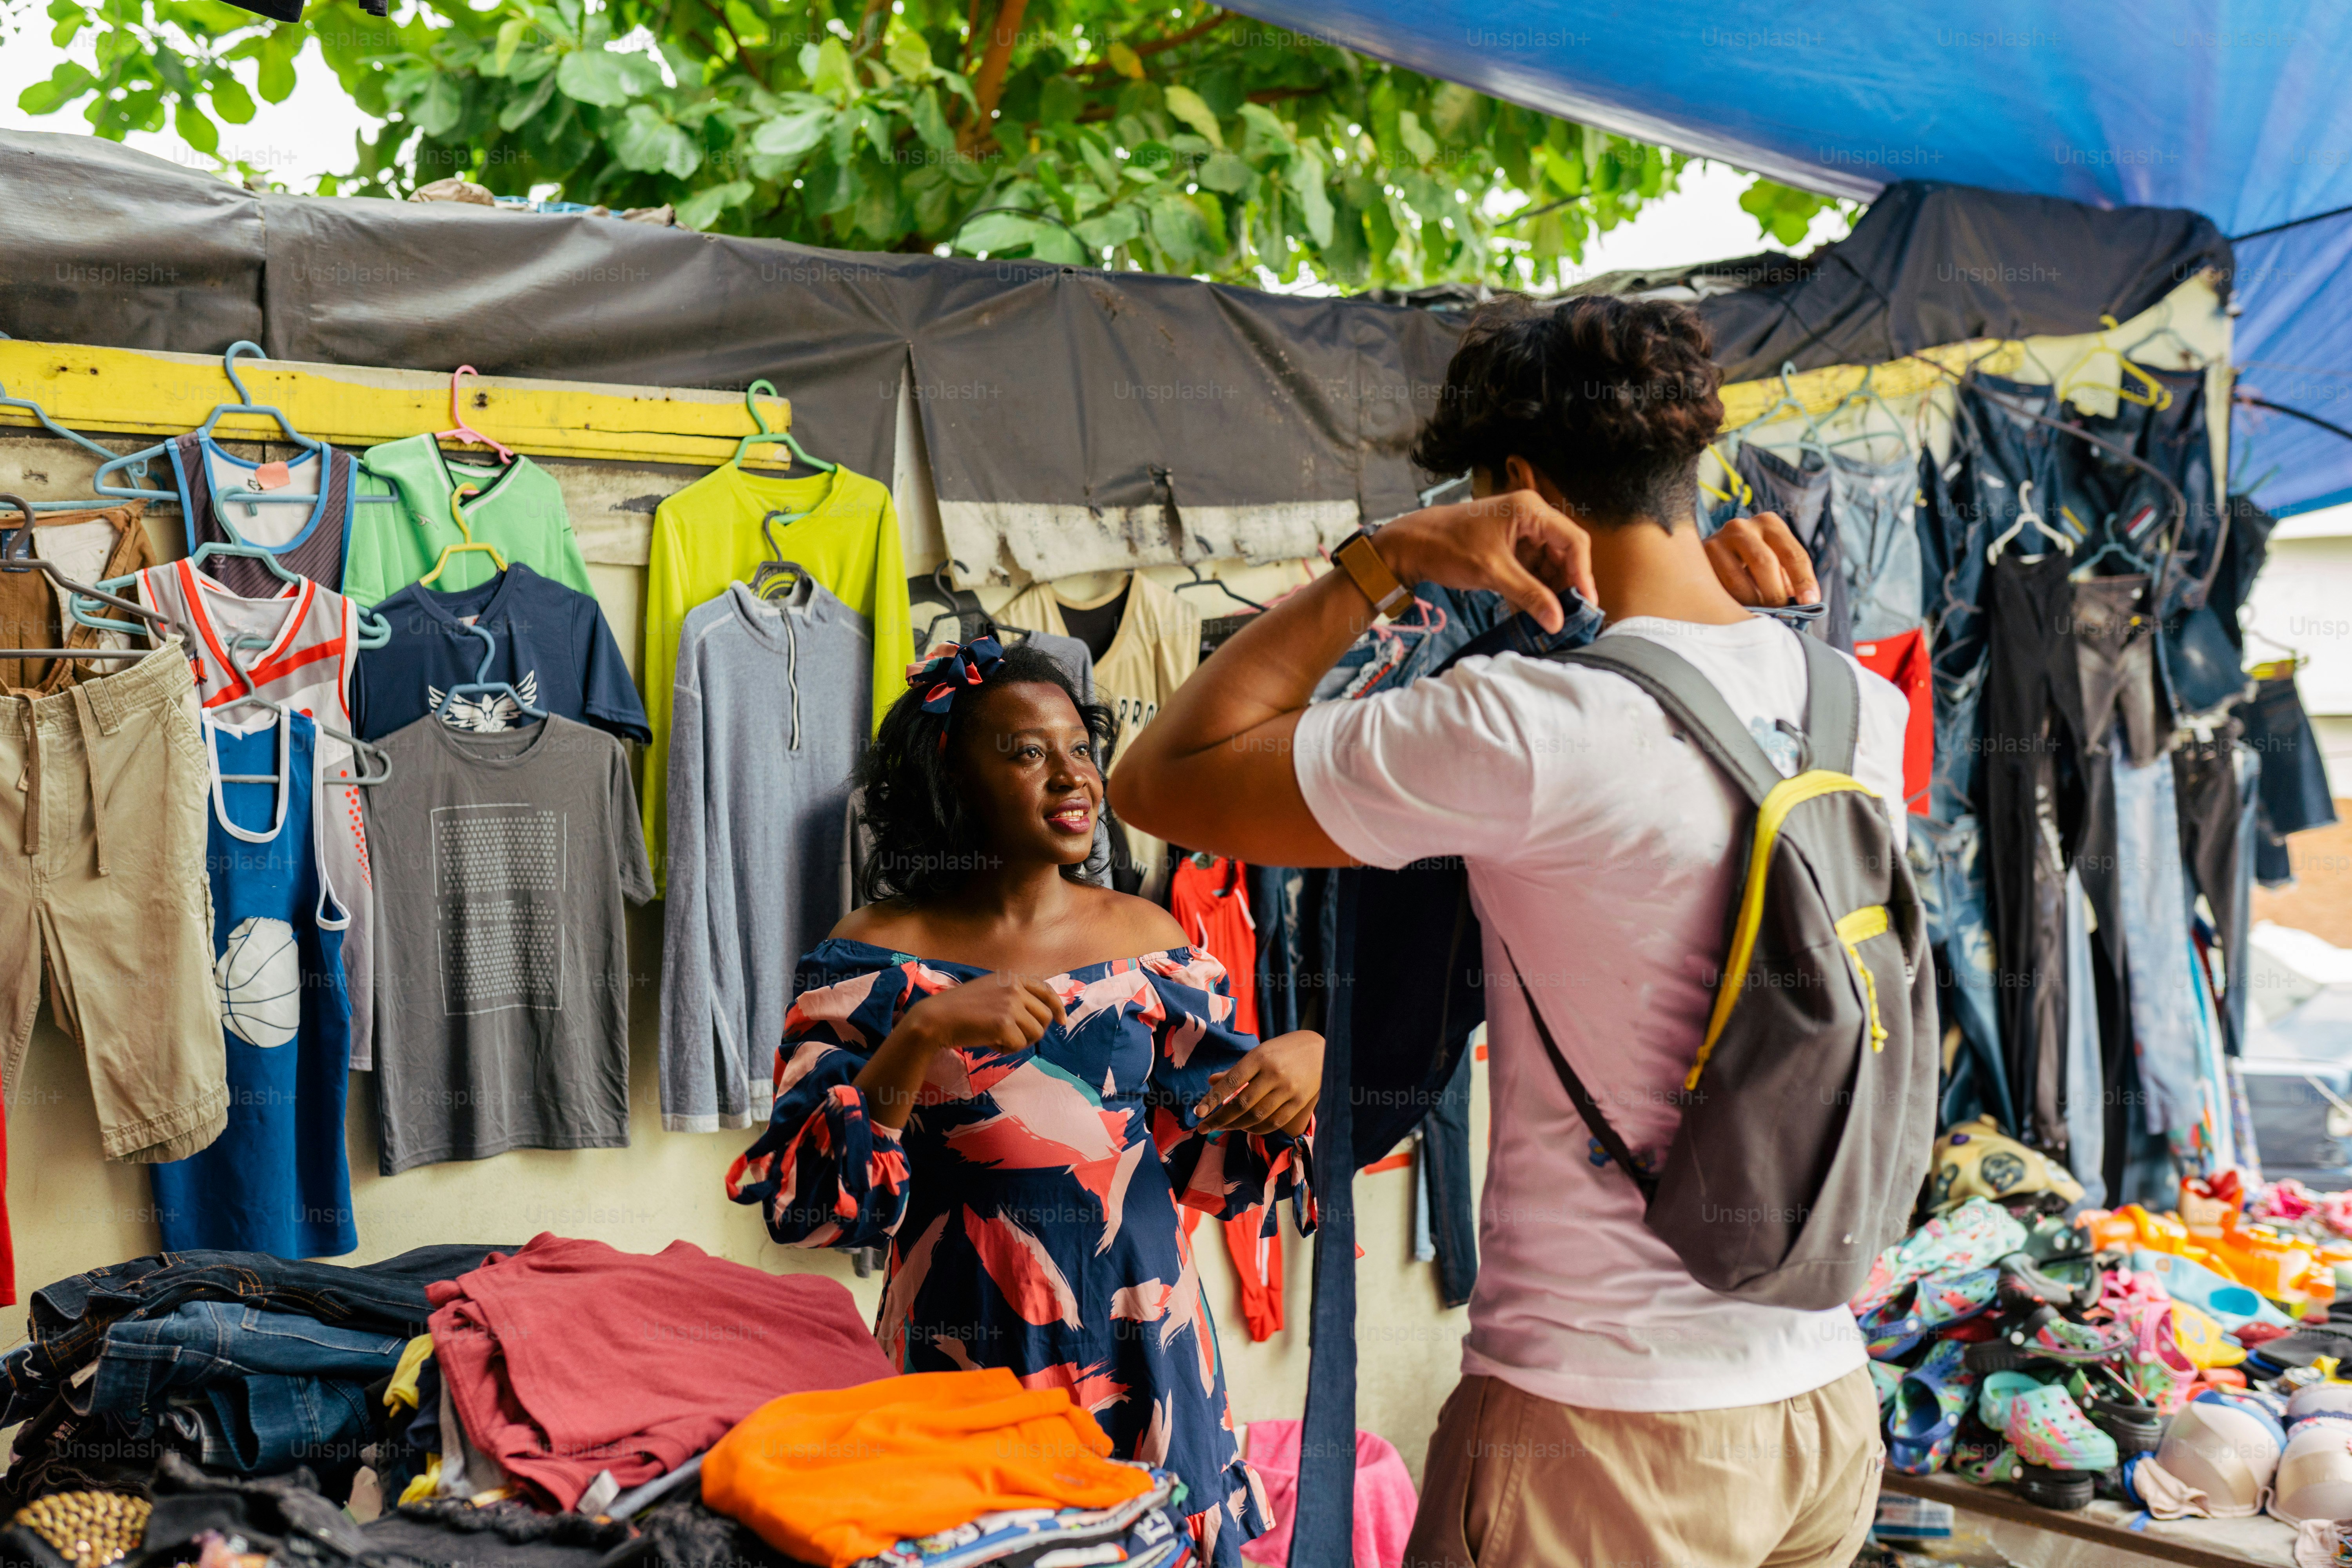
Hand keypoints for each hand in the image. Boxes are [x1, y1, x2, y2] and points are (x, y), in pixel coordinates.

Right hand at [900, 972, 1066, 1056]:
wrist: (937, 1018)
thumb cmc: (961, 1009)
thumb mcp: (990, 991)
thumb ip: (1013, 996)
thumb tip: (1041, 1014)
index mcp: (1012, 978)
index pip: (1046, 990)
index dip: (1057, 1007)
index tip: (1061, 1021)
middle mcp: (1015, 988)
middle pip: (1045, 1017)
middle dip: (1033, 1031)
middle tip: (1013, 1037)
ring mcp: (1011, 1005)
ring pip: (1035, 1033)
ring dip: (1019, 1041)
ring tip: (997, 1037)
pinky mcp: (1005, 1024)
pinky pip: (1019, 1045)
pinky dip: (1006, 1049)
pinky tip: (990, 1042)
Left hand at [1194, 1030, 1322, 1136]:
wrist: (1323, 1049)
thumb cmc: (1285, 1049)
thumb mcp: (1260, 1052)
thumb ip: (1237, 1070)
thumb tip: (1211, 1082)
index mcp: (1260, 1057)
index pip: (1231, 1082)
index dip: (1213, 1099)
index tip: (1198, 1112)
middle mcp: (1274, 1073)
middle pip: (1242, 1103)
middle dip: (1220, 1119)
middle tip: (1204, 1128)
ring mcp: (1288, 1089)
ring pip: (1257, 1116)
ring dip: (1236, 1126)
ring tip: (1223, 1128)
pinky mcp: (1300, 1101)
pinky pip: (1274, 1122)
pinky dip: (1257, 1129)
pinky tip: (1245, 1129)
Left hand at [1371, 492, 1595, 633]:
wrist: (1410, 545)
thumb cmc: (1447, 547)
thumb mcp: (1492, 573)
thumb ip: (1528, 595)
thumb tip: (1557, 622)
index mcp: (1530, 510)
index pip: (1573, 540)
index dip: (1583, 573)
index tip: (1586, 603)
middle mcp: (1530, 516)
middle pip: (1563, 553)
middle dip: (1566, 585)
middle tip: (1569, 616)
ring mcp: (1519, 531)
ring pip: (1547, 564)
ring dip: (1548, 591)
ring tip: (1549, 618)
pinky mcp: (1508, 546)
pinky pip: (1530, 569)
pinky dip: (1530, 589)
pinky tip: (1530, 612)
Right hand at [1703, 511, 1820, 605]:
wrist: (1710, 555)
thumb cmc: (1752, 563)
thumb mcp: (1774, 562)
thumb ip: (1789, 578)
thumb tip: (1806, 604)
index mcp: (1769, 523)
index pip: (1792, 553)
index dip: (1803, 580)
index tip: (1810, 602)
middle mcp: (1742, 527)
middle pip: (1764, 563)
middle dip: (1775, 594)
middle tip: (1781, 614)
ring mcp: (1716, 541)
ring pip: (1737, 579)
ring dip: (1751, 602)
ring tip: (1759, 616)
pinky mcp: (1698, 559)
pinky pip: (1717, 587)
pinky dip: (1730, 603)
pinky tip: (1737, 612)